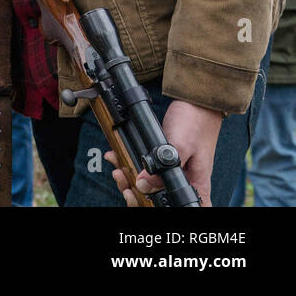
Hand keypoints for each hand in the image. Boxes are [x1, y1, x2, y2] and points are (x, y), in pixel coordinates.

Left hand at [105, 99, 221, 205]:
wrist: (194, 103)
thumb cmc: (194, 123)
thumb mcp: (180, 145)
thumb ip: (164, 167)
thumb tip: (144, 185)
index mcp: (196, 184)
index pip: (185, 209)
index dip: (164, 209)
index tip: (145, 200)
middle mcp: (185, 182)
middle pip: (160, 201)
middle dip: (138, 195)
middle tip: (124, 184)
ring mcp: (173, 172)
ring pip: (149, 186)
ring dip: (130, 181)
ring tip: (118, 172)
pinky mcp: (162, 162)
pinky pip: (144, 170)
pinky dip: (129, 166)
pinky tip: (117, 159)